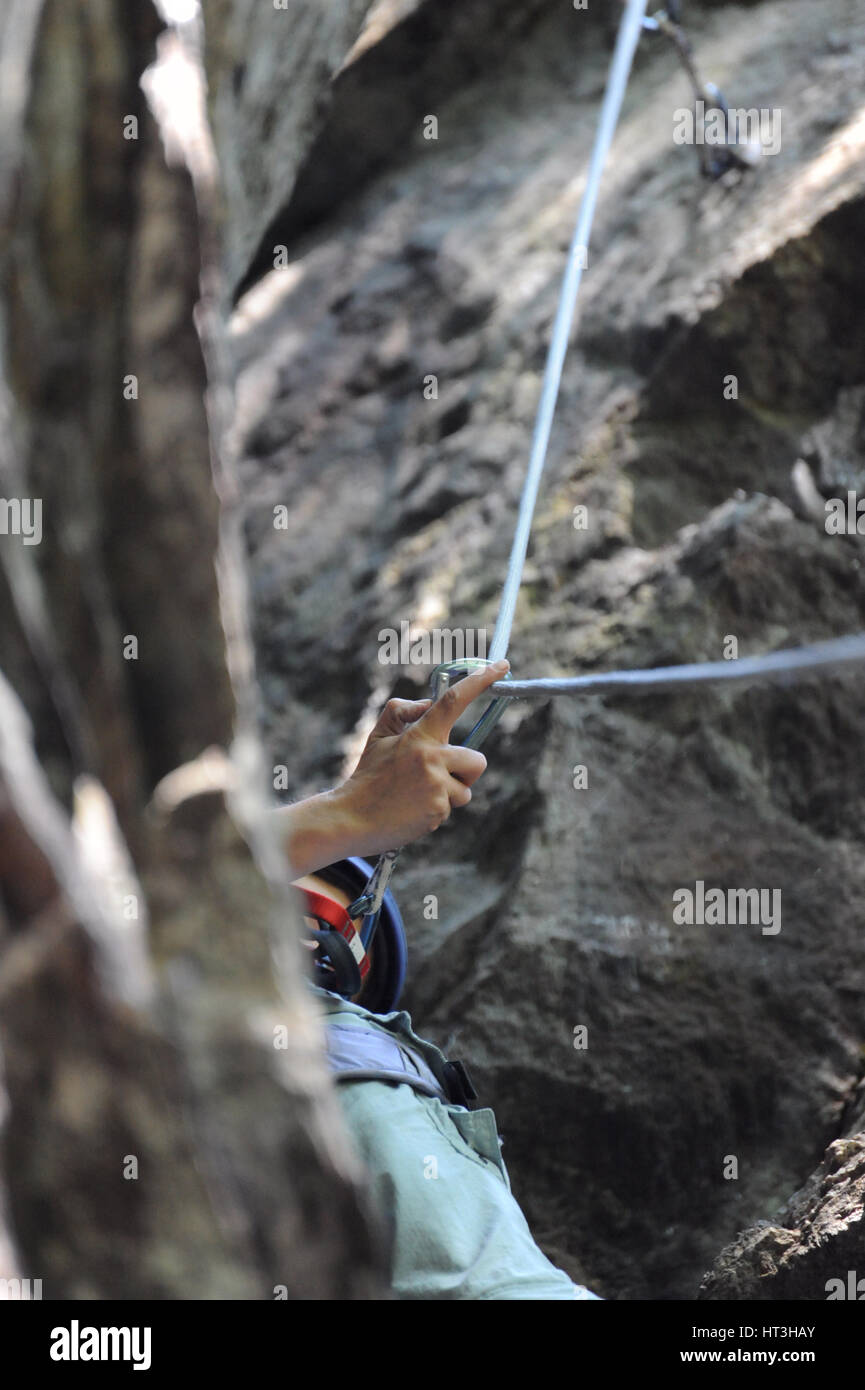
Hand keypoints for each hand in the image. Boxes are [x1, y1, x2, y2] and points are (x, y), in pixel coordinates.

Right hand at [335, 659, 508, 853]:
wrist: (351, 818)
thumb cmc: (369, 777)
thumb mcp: (378, 736)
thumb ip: (402, 712)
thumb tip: (429, 705)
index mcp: (419, 735)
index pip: (453, 701)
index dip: (480, 681)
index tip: (501, 665)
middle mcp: (431, 757)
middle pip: (477, 760)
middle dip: (465, 771)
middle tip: (435, 778)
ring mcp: (436, 785)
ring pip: (466, 789)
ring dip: (449, 793)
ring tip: (417, 796)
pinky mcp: (438, 810)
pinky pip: (451, 807)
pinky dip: (436, 810)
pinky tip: (413, 811)